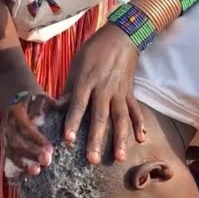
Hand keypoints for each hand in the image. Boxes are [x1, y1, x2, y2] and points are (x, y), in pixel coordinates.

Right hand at [1, 92, 56, 177]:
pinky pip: (7, 157)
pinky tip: (25, 176)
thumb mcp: (44, 99)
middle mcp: (7, 124)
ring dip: (22, 162)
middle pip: (16, 141)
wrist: (17, 102)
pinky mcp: (4, 144)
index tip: (50, 149)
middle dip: (31, 152)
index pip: (25, 127)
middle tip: (47, 161)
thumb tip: (70, 110)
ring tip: (36, 172)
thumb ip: (55, 105)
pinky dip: (15, 166)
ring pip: (9, 151)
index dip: (36, 139)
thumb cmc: (36, 102)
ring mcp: (3, 135)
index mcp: (16, 111)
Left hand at [61, 24, 147, 163]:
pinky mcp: (130, 93)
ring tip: (120, 157)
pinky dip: (140, 124)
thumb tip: (57, 108)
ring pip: (120, 119)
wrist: (120, 38)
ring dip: (120, 139)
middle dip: (96, 140)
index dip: (72, 123)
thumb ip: (68, 89)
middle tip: (93, 160)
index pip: (78, 106)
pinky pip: (135, 110)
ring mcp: (119, 92)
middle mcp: (103, 90)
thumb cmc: (92, 52)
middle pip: (100, 118)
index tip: (68, 141)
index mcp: (86, 82)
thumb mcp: (75, 67)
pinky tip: (141, 139)